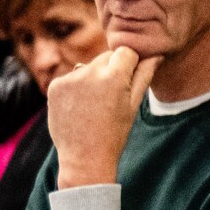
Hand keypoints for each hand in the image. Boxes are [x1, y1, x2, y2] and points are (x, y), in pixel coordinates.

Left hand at [47, 47, 159, 189]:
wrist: (84, 158)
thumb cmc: (114, 134)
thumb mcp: (133, 106)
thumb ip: (143, 77)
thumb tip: (154, 56)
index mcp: (113, 77)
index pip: (126, 52)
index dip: (131, 64)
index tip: (130, 80)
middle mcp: (89, 72)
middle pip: (106, 57)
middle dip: (112, 70)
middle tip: (113, 97)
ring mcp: (69, 78)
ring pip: (88, 66)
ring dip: (94, 78)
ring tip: (96, 105)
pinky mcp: (55, 86)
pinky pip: (72, 77)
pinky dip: (78, 88)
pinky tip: (81, 107)